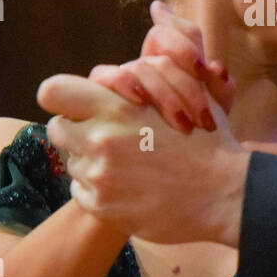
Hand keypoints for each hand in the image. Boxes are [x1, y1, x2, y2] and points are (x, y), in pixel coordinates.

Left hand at [37, 73, 247, 246]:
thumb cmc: (208, 141)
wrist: (224, 193)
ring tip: (127, 165)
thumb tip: (119, 70)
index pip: (53, 91)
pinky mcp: (101, 206)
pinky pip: (81, 192)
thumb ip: (147, 79)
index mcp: (116, 106)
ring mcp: (98, 176)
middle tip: (103, 135)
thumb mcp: (184, 94)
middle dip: (77, 130)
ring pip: (72, 161)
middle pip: (57, 128)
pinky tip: (129, 187)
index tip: (79, 104)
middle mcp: (99, 139)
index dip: (64, 96)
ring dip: (92, 161)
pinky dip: (99, 190)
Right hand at [87, 0, 232, 133]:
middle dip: (186, 87)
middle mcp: (148, 63)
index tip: (202, 70)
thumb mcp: (214, 112)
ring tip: (184, 125)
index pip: (180, 32)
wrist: (172, 169)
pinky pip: (103, 74)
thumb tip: (216, 67)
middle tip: (204, 119)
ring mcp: (124, 76)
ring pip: (140, 67)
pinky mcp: (101, 92)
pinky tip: (140, 101)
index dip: (188, 46)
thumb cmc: (194, 135)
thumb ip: (220, 88)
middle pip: (163, 56)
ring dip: (165, 95)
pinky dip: (122, 82)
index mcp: (177, 60)